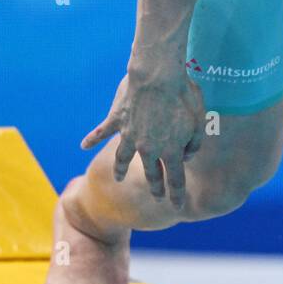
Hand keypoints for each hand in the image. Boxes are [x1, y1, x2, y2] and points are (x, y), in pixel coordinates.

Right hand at [82, 68, 205, 206]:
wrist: (158, 76)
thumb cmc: (183, 96)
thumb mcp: (199, 121)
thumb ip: (194, 144)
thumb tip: (185, 156)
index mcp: (170, 150)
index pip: (175, 179)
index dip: (176, 195)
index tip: (177, 206)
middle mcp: (148, 148)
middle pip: (151, 173)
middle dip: (155, 186)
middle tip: (157, 196)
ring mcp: (130, 136)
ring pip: (123, 159)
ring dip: (120, 170)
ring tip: (118, 178)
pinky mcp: (116, 120)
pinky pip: (101, 133)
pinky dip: (91, 140)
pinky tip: (83, 146)